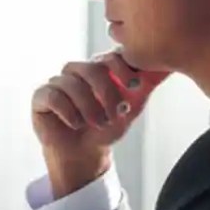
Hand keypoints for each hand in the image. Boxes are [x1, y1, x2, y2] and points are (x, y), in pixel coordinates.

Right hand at [31, 50, 168, 196]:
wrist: (85, 153)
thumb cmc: (106, 127)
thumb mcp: (132, 105)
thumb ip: (147, 83)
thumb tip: (168, 66)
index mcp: (97, 68)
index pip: (108, 56)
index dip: (121, 68)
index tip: (134, 87)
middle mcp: (76, 72)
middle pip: (90, 68)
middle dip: (106, 92)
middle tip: (115, 114)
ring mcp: (57, 83)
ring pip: (71, 83)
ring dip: (88, 106)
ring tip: (98, 123)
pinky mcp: (41, 97)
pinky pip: (52, 95)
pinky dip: (67, 111)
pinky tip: (76, 124)